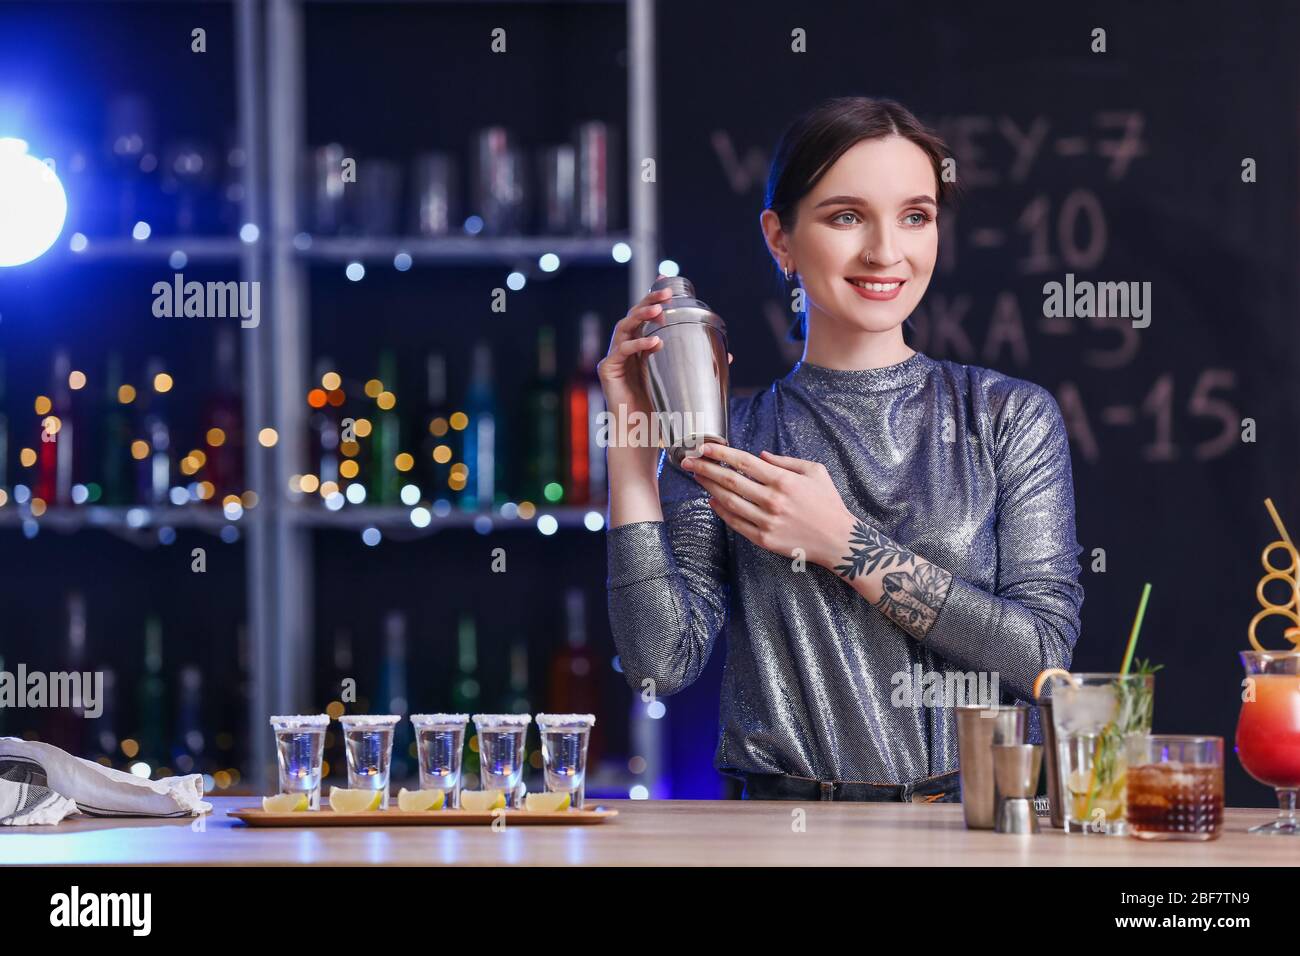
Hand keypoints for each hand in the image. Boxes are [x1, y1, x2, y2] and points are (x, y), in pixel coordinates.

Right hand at [596, 277, 732, 432]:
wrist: (640, 438)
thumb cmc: (659, 412)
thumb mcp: (680, 384)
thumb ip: (698, 367)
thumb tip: (730, 356)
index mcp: (641, 347)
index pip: (646, 315)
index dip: (654, 295)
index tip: (667, 278)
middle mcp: (626, 348)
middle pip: (634, 316)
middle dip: (649, 301)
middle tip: (666, 292)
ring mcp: (615, 359)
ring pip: (624, 328)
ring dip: (641, 316)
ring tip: (658, 311)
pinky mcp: (608, 371)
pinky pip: (621, 352)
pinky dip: (638, 345)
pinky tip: (654, 342)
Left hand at [681, 443, 855, 569]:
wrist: (839, 540)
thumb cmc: (828, 503)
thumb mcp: (815, 472)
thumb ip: (786, 462)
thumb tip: (761, 455)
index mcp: (784, 480)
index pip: (744, 462)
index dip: (720, 454)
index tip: (704, 447)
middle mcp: (773, 500)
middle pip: (730, 481)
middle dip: (705, 469)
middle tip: (687, 461)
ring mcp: (767, 521)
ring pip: (729, 502)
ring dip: (709, 488)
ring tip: (697, 477)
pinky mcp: (764, 539)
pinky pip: (736, 523)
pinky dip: (721, 512)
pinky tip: (712, 501)